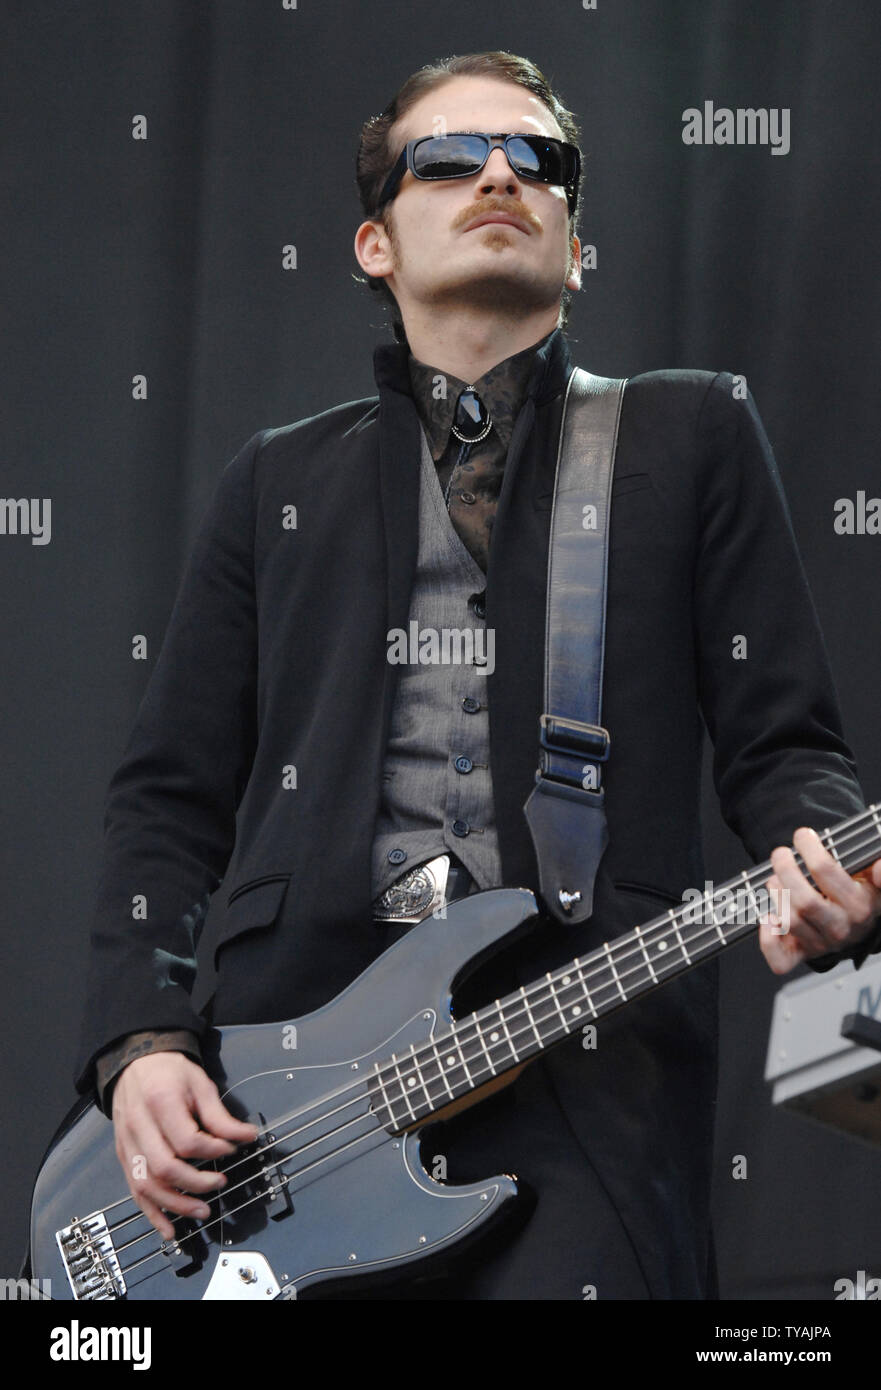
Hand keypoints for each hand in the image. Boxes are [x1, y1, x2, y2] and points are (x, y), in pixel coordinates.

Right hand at [112, 1051, 258, 1239]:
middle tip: (220, 1183)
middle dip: (196, 1183)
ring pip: (147, 1185)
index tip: (231, 1150)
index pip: (187, 1140)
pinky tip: (169, 1229)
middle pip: (165, 1167)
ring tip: (203, 1211)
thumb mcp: (200, 1084)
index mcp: (160, 1102)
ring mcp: (128, 1143)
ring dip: (176, 1205)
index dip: (213, 1151)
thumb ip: (220, 1115)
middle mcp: (139, 1126)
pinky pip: (135, 1191)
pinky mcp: (125, 1156)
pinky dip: (152, 1213)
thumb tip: (246, 1137)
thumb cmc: (170, 1072)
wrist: (136, 1063)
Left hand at [759, 826, 880, 974]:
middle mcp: (840, 928)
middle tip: (780, 853)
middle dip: (786, 870)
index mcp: (860, 906)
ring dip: (775, 894)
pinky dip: (768, 941)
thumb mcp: (877, 881)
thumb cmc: (863, 894)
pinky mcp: (803, 954)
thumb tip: (877, 870)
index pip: (826, 872)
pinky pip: (781, 960)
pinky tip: (767, 917)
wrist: (860, 927)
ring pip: (790, 921)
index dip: (809, 849)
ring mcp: (821, 944)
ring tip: (775, 879)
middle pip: (805, 901)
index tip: (802, 835)